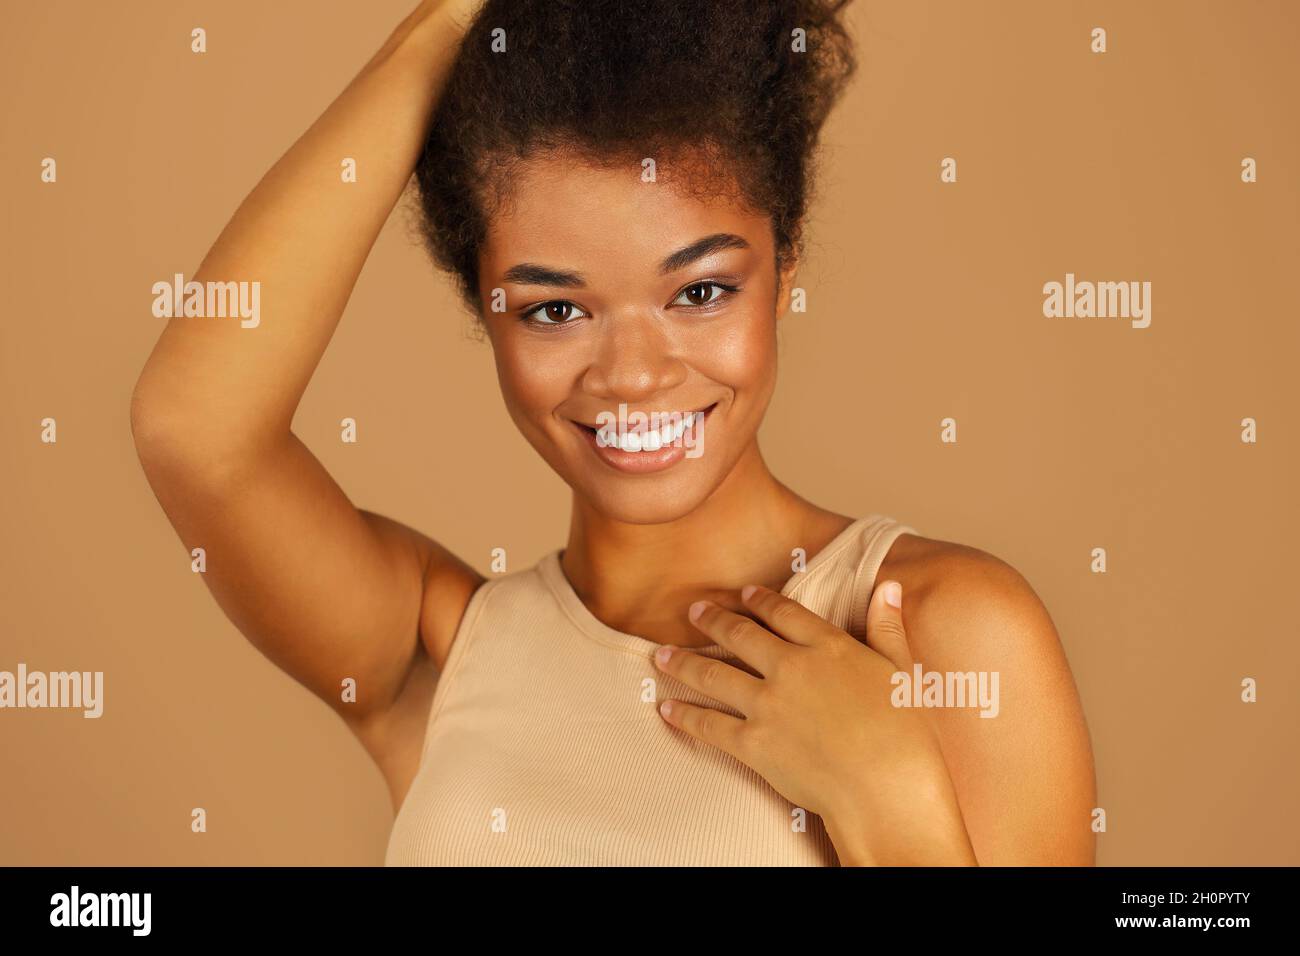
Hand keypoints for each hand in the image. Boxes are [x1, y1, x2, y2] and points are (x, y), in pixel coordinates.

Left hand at [652, 580, 977, 864]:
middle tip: (694, 611)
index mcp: (829, 646)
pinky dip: (684, 716)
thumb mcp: (901, 671)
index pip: (785, 613)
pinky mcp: (754, 744)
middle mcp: (792, 667)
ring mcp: (768, 705)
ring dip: (683, 662)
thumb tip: (887, 586)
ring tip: (662, 654)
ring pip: (714, 674)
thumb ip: (887, 628)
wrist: (887, 790)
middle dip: (713, 621)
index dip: (760, 601)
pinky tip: (667, 709)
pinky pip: (709, 725)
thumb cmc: (906, 736)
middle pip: (741, 635)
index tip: (744, 594)